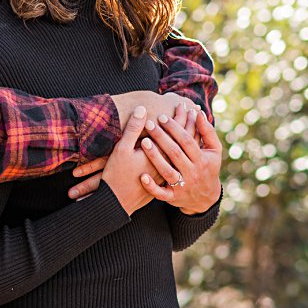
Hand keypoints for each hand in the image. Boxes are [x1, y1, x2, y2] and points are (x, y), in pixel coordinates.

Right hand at [71, 95, 199, 199]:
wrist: (116, 203)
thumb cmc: (116, 176)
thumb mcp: (122, 150)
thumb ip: (133, 129)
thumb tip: (142, 108)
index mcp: (161, 156)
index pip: (176, 132)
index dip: (178, 117)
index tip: (180, 104)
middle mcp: (170, 165)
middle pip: (184, 141)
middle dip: (186, 123)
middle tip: (188, 108)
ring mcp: (170, 174)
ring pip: (184, 153)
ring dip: (188, 135)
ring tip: (191, 122)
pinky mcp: (166, 182)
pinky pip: (179, 163)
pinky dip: (183, 152)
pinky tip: (182, 146)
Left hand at [138, 111, 222, 213]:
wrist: (206, 198)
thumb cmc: (208, 167)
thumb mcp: (214, 150)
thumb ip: (207, 131)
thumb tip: (199, 112)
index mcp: (201, 159)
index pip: (187, 141)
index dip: (175, 128)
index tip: (162, 117)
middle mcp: (192, 172)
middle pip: (175, 153)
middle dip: (162, 137)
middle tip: (148, 124)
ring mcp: (182, 185)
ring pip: (167, 171)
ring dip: (155, 157)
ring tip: (143, 142)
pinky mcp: (172, 197)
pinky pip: (161, 193)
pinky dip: (151, 186)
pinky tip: (142, 176)